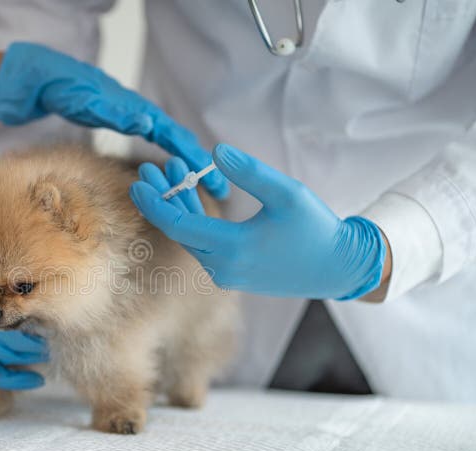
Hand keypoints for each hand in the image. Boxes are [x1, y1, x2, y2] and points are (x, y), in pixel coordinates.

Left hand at [0, 42, 227, 198]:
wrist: (36, 79)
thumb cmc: (57, 86)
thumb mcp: (83, 98)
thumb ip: (112, 110)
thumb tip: (146, 122)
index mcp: (134, 108)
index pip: (174, 136)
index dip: (195, 159)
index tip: (213, 180)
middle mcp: (137, 113)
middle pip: (177, 142)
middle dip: (199, 168)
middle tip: (220, 193)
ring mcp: (129, 119)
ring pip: (166, 145)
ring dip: (184, 168)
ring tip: (203, 192)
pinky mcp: (120, 125)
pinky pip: (150, 146)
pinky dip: (164, 162)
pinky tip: (168, 179)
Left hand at [129, 145, 385, 299]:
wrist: (338, 267)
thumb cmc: (316, 228)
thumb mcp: (286, 193)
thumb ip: (250, 172)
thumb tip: (215, 151)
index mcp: (233, 249)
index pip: (178, 226)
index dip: (154, 203)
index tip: (137, 181)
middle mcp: (223, 267)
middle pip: (179, 230)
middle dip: (162, 198)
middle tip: (147, 169)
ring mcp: (226, 273)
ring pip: (191, 237)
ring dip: (179, 205)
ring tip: (171, 170)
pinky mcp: (233, 272)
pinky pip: (204, 244)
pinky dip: (195, 219)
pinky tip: (191, 191)